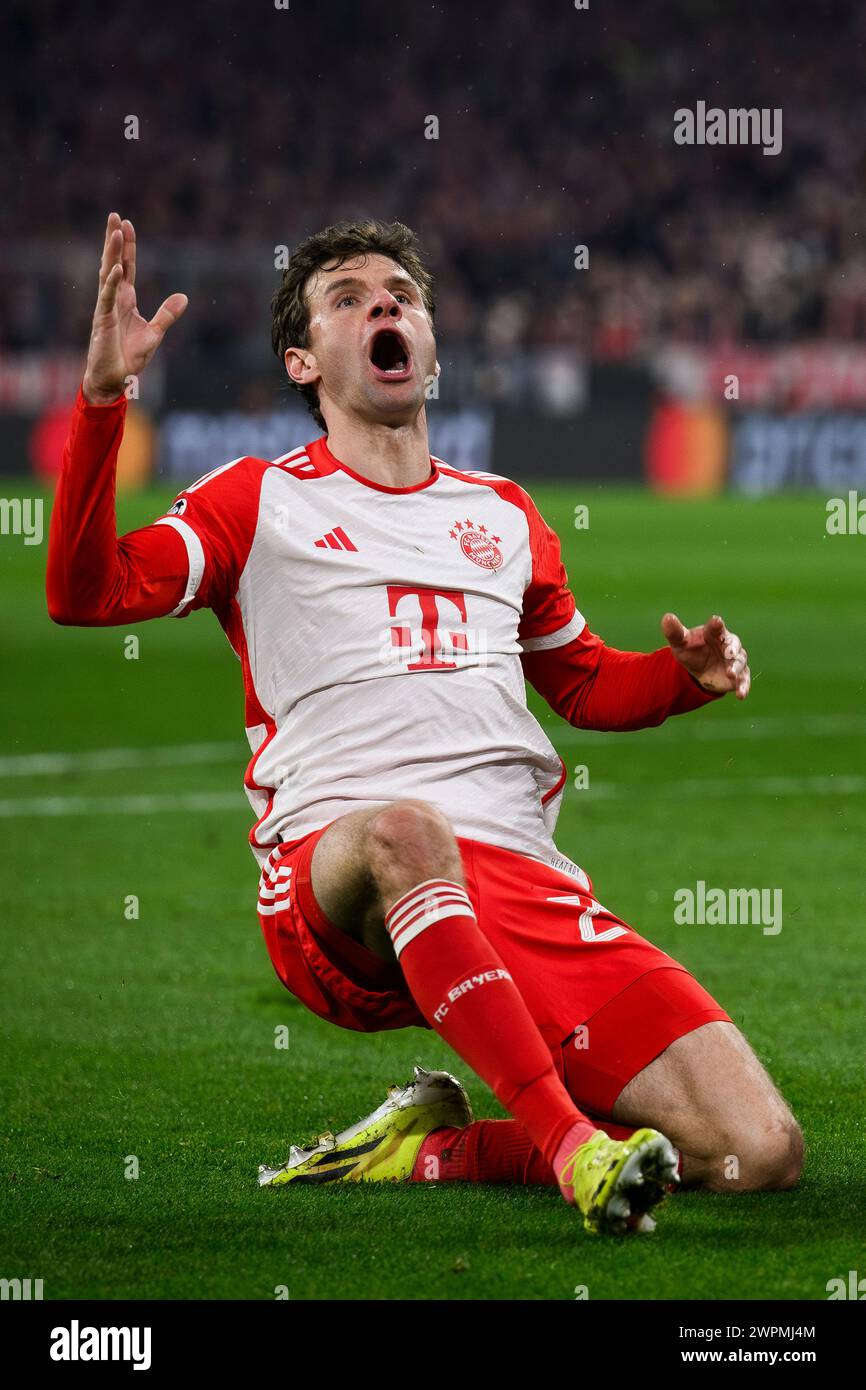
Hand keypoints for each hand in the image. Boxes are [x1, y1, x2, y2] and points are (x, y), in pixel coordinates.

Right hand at [82, 212, 187, 403]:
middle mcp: (113, 299)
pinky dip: (112, 284)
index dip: (129, 247)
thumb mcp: (154, 333)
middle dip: (115, 240)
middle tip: (114, 215)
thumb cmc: (129, 358)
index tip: (128, 224)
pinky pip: (107, 298)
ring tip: (115, 232)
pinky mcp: (102, 321)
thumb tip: (184, 297)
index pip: (127, 267)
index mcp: (125, 300)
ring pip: (108, 275)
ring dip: (112, 253)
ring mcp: (106, 308)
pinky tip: (116, 269)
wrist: (114, 381)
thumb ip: (167, 314)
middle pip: (114, 263)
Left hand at [662, 612, 750, 699]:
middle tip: (728, 654)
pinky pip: (744, 680)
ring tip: (730, 674)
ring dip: (736, 668)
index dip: (716, 625)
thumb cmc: (691, 650)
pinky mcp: (739, 675)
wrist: (698, 671)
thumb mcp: (680, 643)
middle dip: (731, 649)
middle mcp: (728, 644)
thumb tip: (667, 617)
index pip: (716, 627)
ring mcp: (735, 660)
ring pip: (739, 662)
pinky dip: (743, 687)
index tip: (716, 621)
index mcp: (714, 633)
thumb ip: (675, 632)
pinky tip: (741, 694)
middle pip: (733, 644)